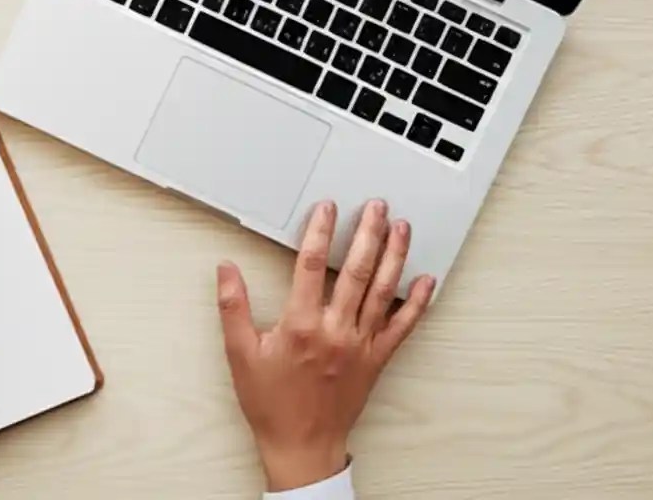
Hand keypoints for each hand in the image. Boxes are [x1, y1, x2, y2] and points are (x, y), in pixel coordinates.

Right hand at [217, 200, 434, 491]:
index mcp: (301, 325)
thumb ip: (234, 307)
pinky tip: (425, 280)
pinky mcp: (376, 359)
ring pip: (383, 291)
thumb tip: (227, 271)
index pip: (312, 266)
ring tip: (401, 228)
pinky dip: (416, 302)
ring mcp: (360, 344)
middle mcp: (336, 331)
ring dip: (394, 256)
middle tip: (376, 207)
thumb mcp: (240, 353)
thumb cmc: (271, 403)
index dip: (321, 232)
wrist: (302, 444)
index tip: (327, 209)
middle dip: (368, 233)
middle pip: (356, 271)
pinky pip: (402, 326)